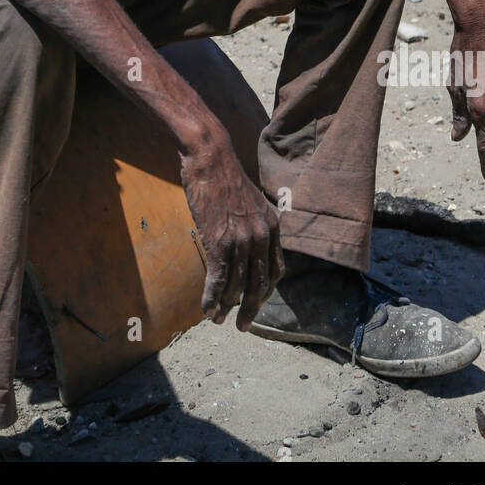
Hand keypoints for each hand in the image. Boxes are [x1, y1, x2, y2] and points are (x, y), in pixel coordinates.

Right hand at [179, 134, 283, 330]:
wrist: (211, 158)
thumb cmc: (225, 177)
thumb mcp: (252, 201)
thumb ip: (255, 223)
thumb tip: (248, 243)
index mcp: (273, 226)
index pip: (276, 269)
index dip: (266, 291)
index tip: (256, 303)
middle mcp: (262, 236)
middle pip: (259, 283)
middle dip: (250, 308)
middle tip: (242, 326)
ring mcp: (242, 240)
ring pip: (236, 284)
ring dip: (227, 306)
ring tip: (218, 319)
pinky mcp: (220, 241)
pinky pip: (218, 278)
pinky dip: (212, 298)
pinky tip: (207, 310)